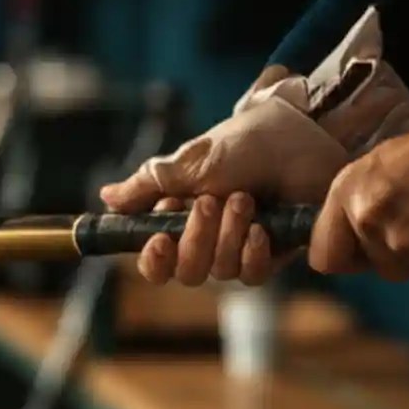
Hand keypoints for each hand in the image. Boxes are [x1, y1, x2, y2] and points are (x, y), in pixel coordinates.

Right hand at [100, 77, 346, 286]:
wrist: (302, 134)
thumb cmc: (244, 141)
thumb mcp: (189, 161)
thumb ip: (147, 185)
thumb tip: (106, 198)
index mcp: (181, 217)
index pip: (156, 261)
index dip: (154, 261)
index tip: (159, 240)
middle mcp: (208, 238)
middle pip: (186, 272)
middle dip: (196, 239)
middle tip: (210, 201)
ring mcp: (240, 247)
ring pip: (219, 272)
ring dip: (227, 236)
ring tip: (244, 199)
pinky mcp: (274, 252)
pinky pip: (253, 274)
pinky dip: (252, 253)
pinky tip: (260, 228)